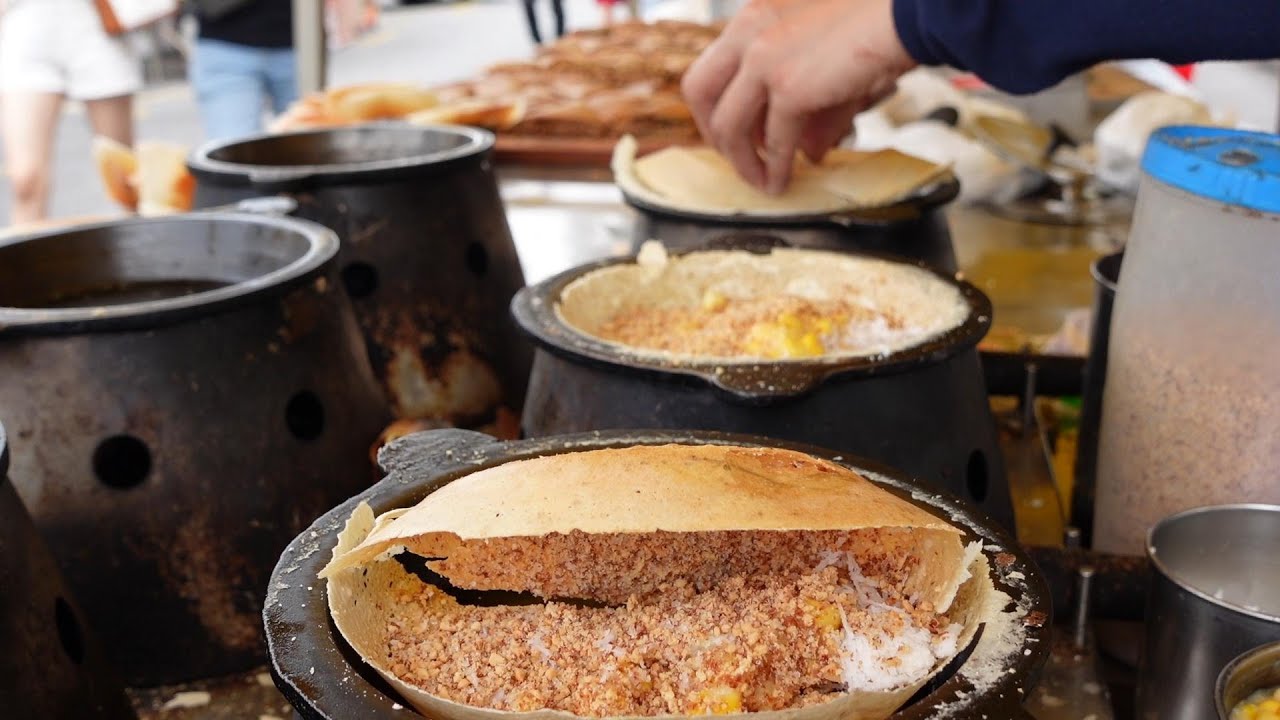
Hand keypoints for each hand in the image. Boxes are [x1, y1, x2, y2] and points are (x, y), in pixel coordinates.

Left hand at [682, 0, 915, 193]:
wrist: (910, 9)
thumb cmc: (880, 22)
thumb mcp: (827, 55)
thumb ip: (811, 103)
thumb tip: (809, 152)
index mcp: (754, 14)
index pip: (710, 66)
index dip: (714, 106)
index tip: (730, 131)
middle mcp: (749, 30)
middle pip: (700, 92)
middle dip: (714, 134)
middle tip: (735, 159)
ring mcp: (764, 57)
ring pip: (729, 124)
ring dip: (741, 161)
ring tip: (760, 182)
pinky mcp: (789, 86)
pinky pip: (773, 140)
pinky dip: (774, 168)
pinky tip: (781, 183)